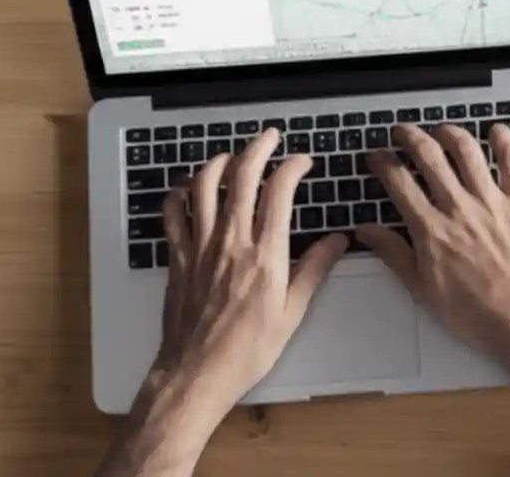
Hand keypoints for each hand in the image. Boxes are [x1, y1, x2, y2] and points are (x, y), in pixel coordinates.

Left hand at [150, 129, 347, 411]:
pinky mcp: (177, 258)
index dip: (292, 167)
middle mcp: (231, 243)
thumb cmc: (246, 350)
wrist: (197, 372)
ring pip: (204, 187)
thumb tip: (337, 242)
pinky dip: (178, 195)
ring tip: (231, 155)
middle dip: (257, 148)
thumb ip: (314, 270)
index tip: (302, 161)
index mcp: (266, 255)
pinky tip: (186, 189)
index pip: (279, 192)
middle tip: (268, 137)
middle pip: (241, 178)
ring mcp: (200, 248)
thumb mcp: (292, 313)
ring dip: (218, 163)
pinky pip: (173, 215)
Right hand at [356, 124, 509, 367]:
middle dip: (410, 137)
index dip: (383, 162)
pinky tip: (495, 130)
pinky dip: (504, 141)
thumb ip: (394, 254)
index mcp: (431, 229)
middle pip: (428, 156)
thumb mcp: (422, 288)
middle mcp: (458, 207)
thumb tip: (365, 231)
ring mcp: (491, 201)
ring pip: (466, 151)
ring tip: (440, 129)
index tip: (376, 155)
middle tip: (402, 132)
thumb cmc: (474, 311)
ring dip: (449, 133)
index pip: (399, 182)